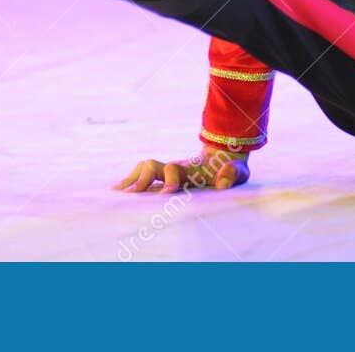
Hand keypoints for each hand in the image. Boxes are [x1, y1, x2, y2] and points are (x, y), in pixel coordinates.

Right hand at [113, 146, 250, 193]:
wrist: (225, 158)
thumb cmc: (231, 169)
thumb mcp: (239, 172)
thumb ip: (233, 174)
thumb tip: (223, 180)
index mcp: (191, 169)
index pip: (172, 170)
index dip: (168, 181)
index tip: (165, 196)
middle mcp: (175, 168)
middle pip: (151, 166)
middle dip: (141, 180)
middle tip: (131, 196)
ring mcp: (169, 172)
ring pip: (143, 169)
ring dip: (130, 180)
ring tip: (115, 195)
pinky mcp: (165, 178)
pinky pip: (143, 177)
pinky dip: (130, 183)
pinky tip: (118, 193)